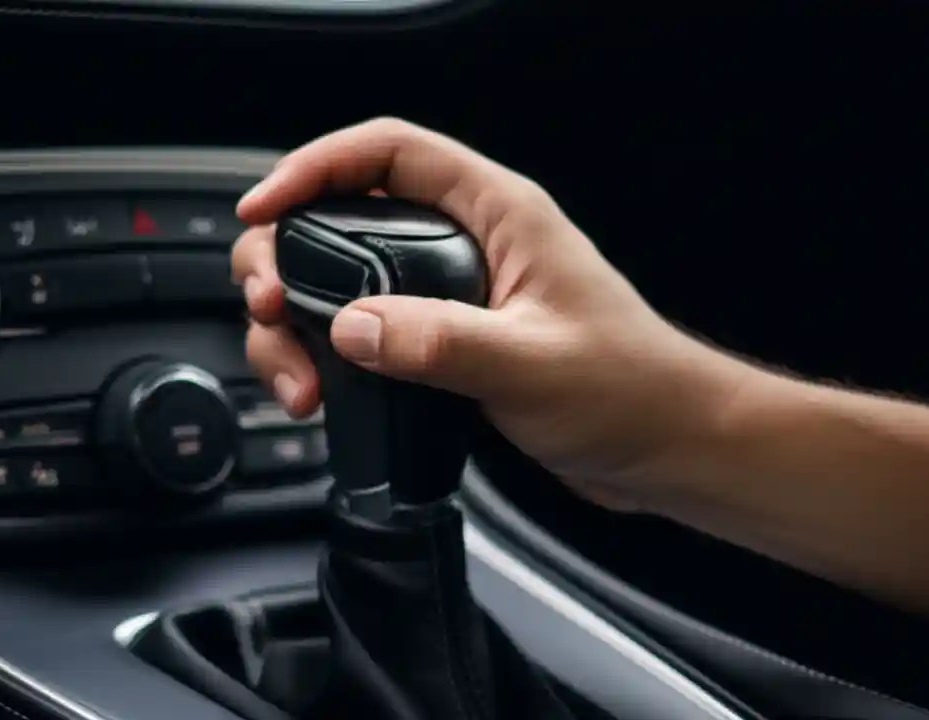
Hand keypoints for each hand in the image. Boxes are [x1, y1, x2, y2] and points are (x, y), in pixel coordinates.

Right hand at [231, 117, 755, 510]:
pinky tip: (322, 393)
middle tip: (265, 304)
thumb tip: (354, 329)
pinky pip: (363, 334)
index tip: (263, 207)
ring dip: (298, 323)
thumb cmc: (631, 389)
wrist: (665, 448)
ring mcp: (449, 296)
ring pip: (340, 283)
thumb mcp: (532, 364)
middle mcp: (465, 246)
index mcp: (495, 215)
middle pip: (343, 217)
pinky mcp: (442, 345)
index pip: (388, 153)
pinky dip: (328, 359)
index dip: (314, 166)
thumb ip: (441, 342)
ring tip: (297, 378)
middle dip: (286, 257)